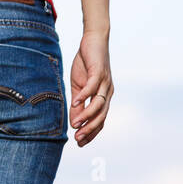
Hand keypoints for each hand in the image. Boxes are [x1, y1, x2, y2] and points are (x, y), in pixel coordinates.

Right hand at [69, 31, 111, 146]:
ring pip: (98, 104)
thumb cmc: (86, 64)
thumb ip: (77, 103)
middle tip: (78, 139)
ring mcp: (105, 83)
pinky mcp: (100, 72)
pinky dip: (84, 96)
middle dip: (90, 129)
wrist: (93, 41)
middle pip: (101, 116)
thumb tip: (74, 120)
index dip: (92, 132)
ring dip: (87, 116)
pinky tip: (75, 102)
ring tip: (75, 125)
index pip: (100, 120)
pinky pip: (92, 87)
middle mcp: (108, 92)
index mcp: (104, 97)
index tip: (81, 143)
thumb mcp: (78, 85)